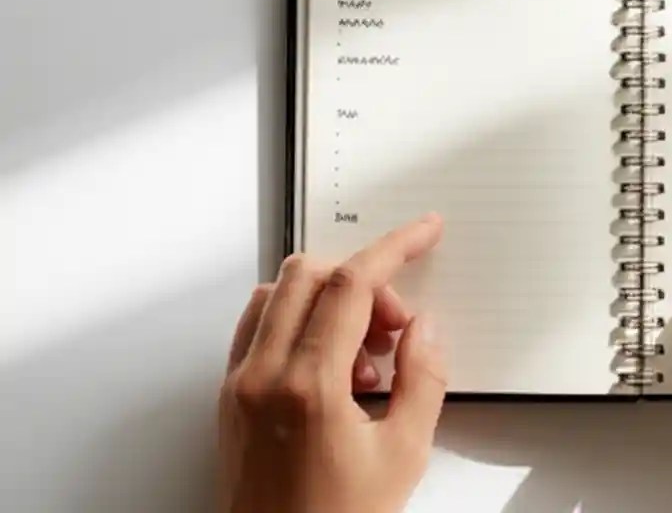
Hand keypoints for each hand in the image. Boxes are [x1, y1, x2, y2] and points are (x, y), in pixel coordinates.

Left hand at [218, 214, 446, 512]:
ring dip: (328, 301)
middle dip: (364, 281)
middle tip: (398, 323)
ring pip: (278, 295)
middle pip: (308, 275)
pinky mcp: (230, 398)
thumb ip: (423, 379)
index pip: (351, 285)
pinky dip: (298, 323)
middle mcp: (263, 376)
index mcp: (308, 387)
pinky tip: (332, 364)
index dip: (394, 248)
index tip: (423, 232)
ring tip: (367, 355)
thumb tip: (426, 329)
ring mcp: (239, 385)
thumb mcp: (404, 454)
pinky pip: (259, 328)